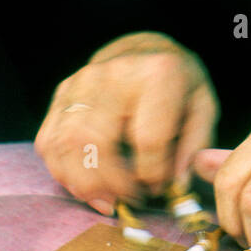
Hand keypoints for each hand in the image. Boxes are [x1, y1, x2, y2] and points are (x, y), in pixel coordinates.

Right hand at [34, 32, 218, 212]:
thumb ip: (193, 146)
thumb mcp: (202, 106)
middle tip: (126, 203)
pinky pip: (48, 141)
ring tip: (105, 201)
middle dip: (110, 184)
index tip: (159, 188)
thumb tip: (175, 186)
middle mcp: (113, 74)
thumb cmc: (178, 82)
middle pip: (96, 141)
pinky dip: (61, 171)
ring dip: (82, 184)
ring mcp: (81, 82)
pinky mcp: (62, 92)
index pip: (149, 139)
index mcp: (158, 74)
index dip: (154, 175)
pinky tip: (84, 184)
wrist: (145, 48)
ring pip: (64, 144)